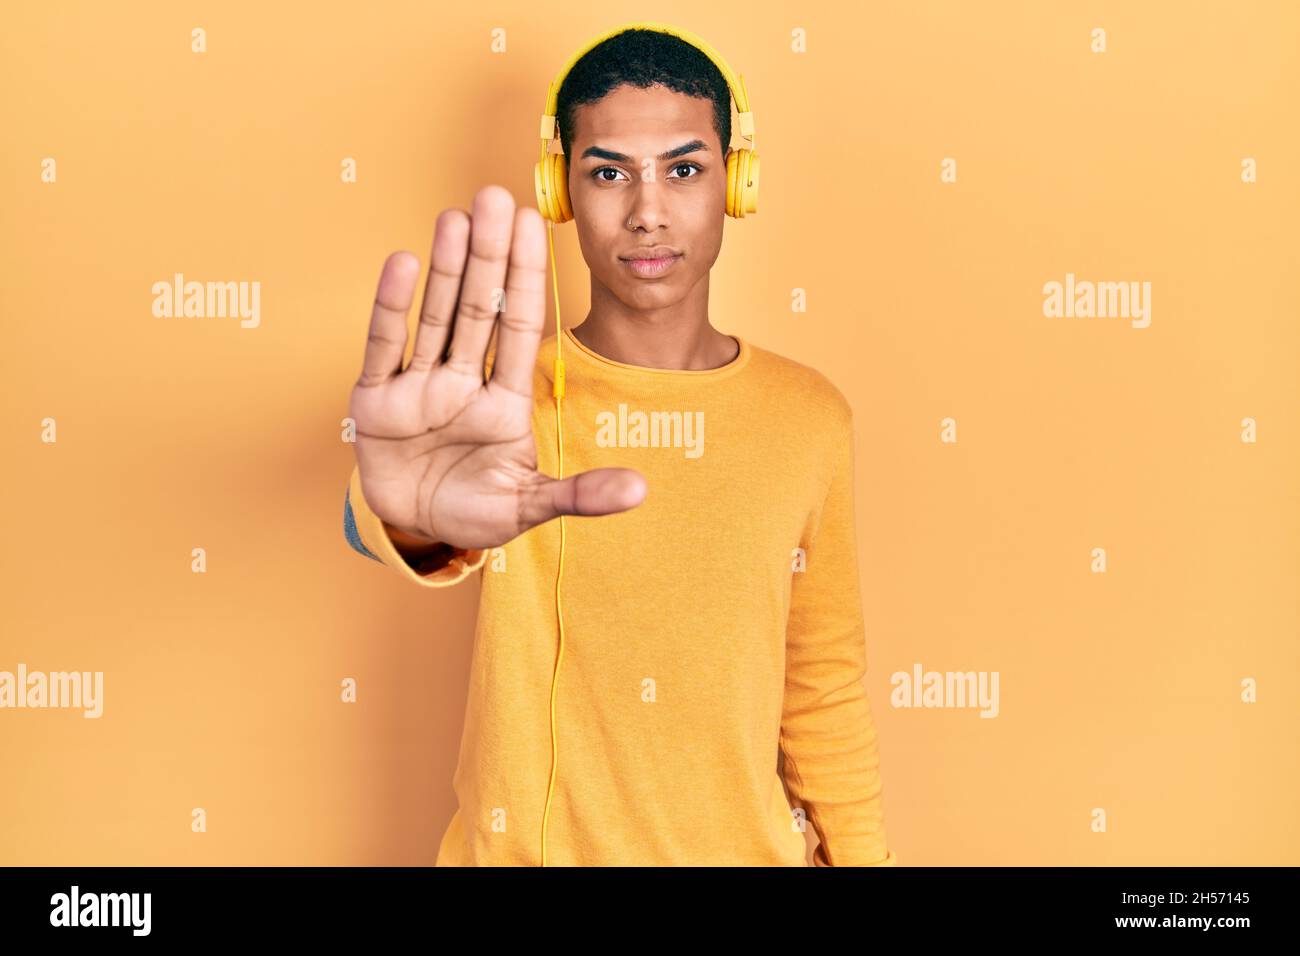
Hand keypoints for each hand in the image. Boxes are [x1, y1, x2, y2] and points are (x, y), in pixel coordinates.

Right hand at [349, 185, 646, 549]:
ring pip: (435, 316)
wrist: (415, 530)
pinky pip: (385, 348)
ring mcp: (419, 387)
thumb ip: (581, 495)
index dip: (527, 277)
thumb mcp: (529, 506)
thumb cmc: (474, 510)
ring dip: (445, 267)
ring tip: (455, 216)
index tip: (534, 226)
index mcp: (505, 400)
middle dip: (489, 255)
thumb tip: (641, 490)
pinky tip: (401, 262)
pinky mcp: (376, 401)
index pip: (519, 326)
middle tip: (495, 197)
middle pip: (478, 308)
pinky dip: (391, 308)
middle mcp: (463, 381)